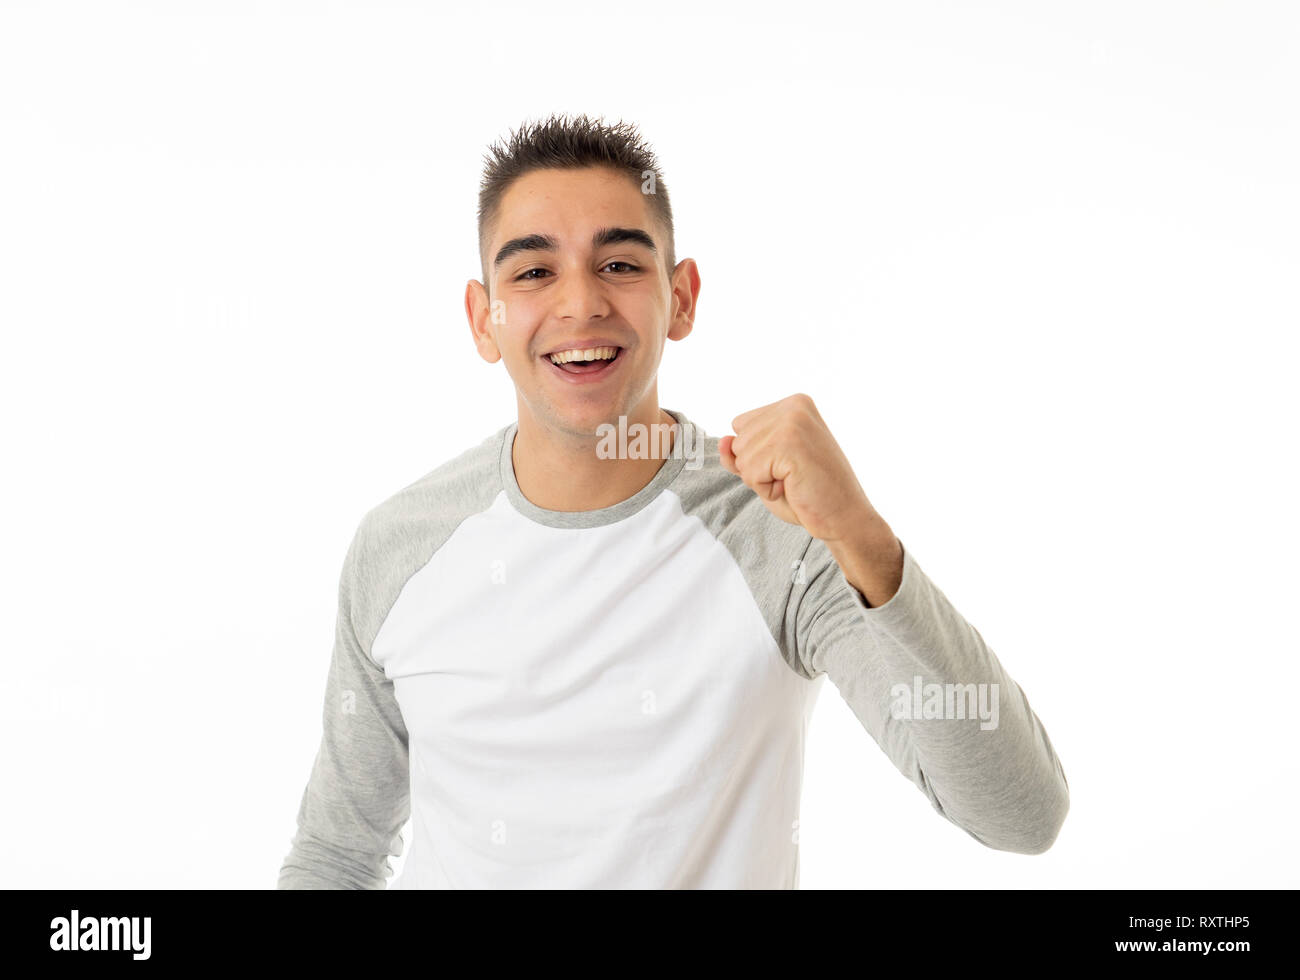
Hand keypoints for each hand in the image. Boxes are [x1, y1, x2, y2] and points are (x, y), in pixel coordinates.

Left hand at [719, 393, 882, 546]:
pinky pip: (750, 472)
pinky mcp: (789, 443)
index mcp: (793, 404)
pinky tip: (794, 487)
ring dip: (763, 479)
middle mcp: (793, 406)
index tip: (790, 463)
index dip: (757, 454)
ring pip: (742, 457)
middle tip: (794, 476)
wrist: (845, 517)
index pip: (741, 426)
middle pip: (738, 440)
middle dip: (758, 467)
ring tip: (795, 481)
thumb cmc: (808, 494)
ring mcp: (792, 422)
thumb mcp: (765, 469)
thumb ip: (739, 453)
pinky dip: (767, 489)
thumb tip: (722, 441)